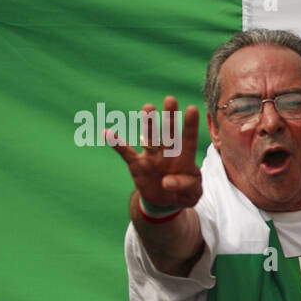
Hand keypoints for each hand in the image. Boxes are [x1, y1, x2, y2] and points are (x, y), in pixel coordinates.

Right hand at [106, 95, 201, 209]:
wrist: (167, 201)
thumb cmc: (186, 192)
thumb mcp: (192, 193)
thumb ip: (185, 186)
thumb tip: (167, 182)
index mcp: (185, 157)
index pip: (189, 139)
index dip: (190, 126)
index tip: (192, 109)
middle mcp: (168, 152)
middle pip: (169, 133)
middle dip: (170, 117)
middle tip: (171, 99)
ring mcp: (152, 157)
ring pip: (150, 138)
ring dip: (148, 124)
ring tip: (148, 108)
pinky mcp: (137, 165)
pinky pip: (125, 153)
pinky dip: (116, 144)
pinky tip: (107, 132)